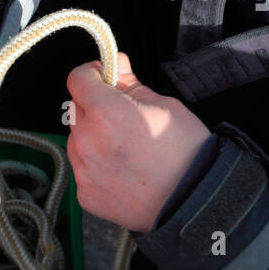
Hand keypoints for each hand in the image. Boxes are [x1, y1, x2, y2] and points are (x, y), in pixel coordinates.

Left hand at [65, 52, 210, 231]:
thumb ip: (131, 84)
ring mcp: (83, 170)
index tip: (105, 78)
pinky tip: (124, 171)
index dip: (92, 73)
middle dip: (94, 106)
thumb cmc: (185, 153)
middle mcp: (87, 140)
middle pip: (76, 109)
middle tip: (123, 117)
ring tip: (126, 149)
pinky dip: (97, 165)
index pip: (77, 78)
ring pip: (77, 139)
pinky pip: (83, 168)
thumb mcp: (165, 105)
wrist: (192, 202)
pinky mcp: (85, 194)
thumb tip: (116, 66)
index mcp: (106, 112)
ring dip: (93, 136)